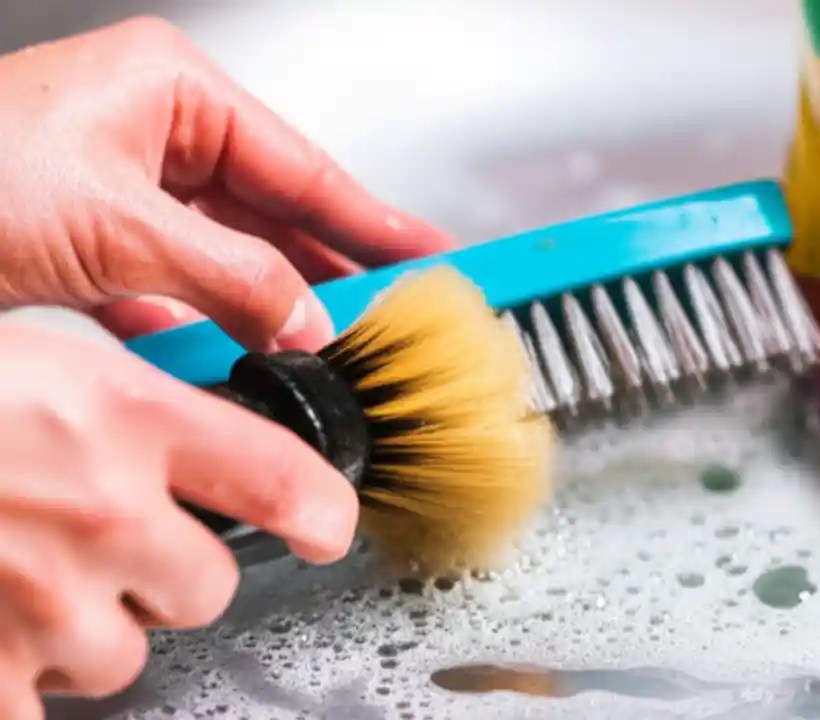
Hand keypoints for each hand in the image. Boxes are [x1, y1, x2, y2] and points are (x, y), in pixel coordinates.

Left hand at [0, 16, 451, 351]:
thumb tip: (308, 319)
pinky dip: (201, 324)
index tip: (432, 256)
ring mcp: (120, 186)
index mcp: (171, 91)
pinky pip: (172, 286)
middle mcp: (151, 130)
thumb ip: (232, 276)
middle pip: (274, 211)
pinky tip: (236, 354)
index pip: (304, 167)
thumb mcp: (115, 228)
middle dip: (330, 269)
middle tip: (395, 313)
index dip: (375, 221)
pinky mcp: (88, 240)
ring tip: (332, 343)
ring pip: (227, 254)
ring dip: (268, 305)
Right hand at [0, 320, 358, 716]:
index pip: (287, 483)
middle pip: (209, 589)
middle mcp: (99, 513)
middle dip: (165, 574)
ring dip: (83, 630)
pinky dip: (17, 683)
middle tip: (99, 543)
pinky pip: (41, 708)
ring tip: (10, 578)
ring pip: (124, 656)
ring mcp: (38, 603)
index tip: (323, 526)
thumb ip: (122, 404)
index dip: (322, 513)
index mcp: (123, 417)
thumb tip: (196, 445)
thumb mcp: (29, 352)